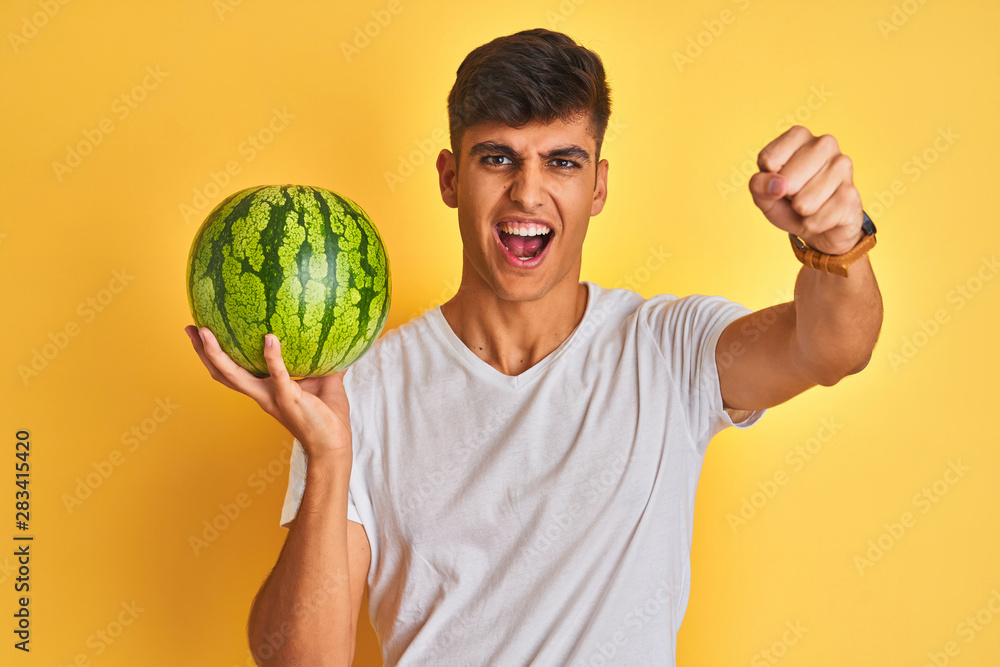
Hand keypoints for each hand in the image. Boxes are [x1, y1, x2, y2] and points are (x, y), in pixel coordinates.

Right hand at [184, 325, 352, 462]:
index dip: (216, 355)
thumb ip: (323, 362)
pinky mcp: (288, 399)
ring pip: (234, 376)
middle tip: (191, 327)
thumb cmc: (329, 417)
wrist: (334, 446)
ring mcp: (271, 398)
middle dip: (203, 352)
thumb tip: (334, 342)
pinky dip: (272, 357)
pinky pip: (278, 376)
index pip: (234, 371)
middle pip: (222, 373)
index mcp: (266, 390)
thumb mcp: (325, 382)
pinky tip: (269, 338)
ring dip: (216, 354)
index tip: (205, 333)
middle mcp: (262, 395)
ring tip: (205, 332)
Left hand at [749, 125, 863, 255]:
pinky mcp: (852, 193)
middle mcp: (825, 143)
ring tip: (812, 203)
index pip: (768, 160)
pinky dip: (814, 224)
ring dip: (802, 211)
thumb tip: (777, 186)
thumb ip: (758, 185)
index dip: (768, 180)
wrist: (820, 225)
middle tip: (797, 194)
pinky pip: (817, 219)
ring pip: (803, 203)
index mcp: (799, 136)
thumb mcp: (763, 193)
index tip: (779, 180)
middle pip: (787, 181)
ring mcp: (843, 166)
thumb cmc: (788, 202)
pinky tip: (825, 214)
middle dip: (787, 196)